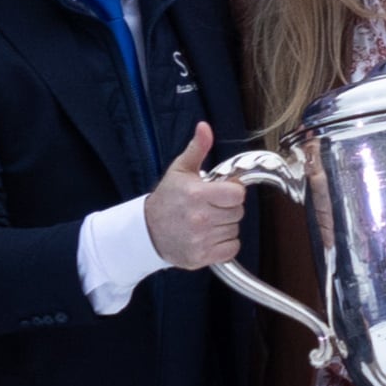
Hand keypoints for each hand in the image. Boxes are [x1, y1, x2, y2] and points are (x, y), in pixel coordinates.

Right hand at [146, 122, 245, 269]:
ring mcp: (200, 240)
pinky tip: (210, 235)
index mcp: (196, 194)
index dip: (233, 191)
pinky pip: (232, 248)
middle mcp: (199, 218)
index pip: (237, 194)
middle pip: (238, 212)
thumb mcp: (180, 170)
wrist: (147, 231)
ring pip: (235, 230)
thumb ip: (197, 148)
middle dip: (228, 208)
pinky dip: (225, 244)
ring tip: (208, 220)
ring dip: (226, 225)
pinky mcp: (201, 257)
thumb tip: (204, 127)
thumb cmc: (167, 199)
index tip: (223, 191)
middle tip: (212, 206)